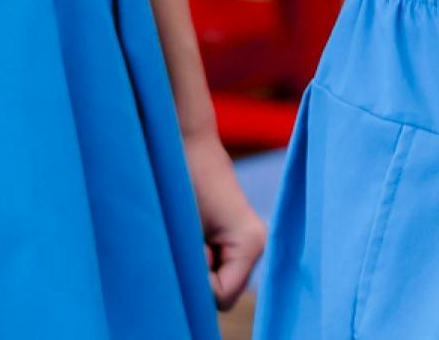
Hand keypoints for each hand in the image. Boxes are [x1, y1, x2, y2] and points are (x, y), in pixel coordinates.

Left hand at [182, 131, 266, 308]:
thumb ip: (193, 271)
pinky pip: (217, 265)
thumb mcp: (184, 233)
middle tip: (185, 243)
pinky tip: (192, 233)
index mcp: (251, 243)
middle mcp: (257, 244)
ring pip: (218, 279)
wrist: (184, 140)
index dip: (197, 284)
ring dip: (197, 266)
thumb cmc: (181, 180)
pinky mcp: (237, 235)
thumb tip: (191, 298)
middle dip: (199, 277)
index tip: (185, 251)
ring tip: (187, 234)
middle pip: (223, 291)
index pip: (222, 296)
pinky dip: (200, 257)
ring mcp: (249, 240)